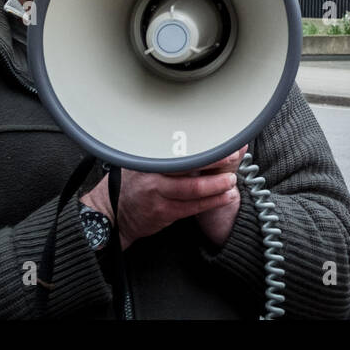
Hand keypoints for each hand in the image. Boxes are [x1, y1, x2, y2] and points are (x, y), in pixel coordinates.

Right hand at [80, 155, 241, 250]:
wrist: (114, 213)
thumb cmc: (136, 184)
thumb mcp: (146, 162)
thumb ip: (170, 152)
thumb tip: (201, 135)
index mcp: (152, 157)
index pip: (182, 148)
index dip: (206, 144)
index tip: (224, 140)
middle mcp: (153, 174)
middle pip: (190, 165)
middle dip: (216, 161)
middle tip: (234, 157)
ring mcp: (157, 194)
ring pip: (193, 189)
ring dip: (217, 185)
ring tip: (232, 180)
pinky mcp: (162, 212)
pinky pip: (192, 207)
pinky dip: (212, 202)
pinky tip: (225, 197)